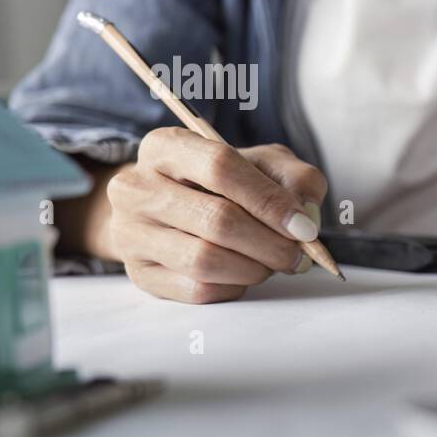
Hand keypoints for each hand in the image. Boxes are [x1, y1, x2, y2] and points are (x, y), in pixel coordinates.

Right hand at [104, 128, 326, 302]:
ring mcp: (131, 233)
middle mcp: (137, 187)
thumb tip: (305, 215)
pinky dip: (234, 286)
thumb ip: (294, 178)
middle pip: (217, 220)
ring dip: (254, 268)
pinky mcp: (140, 273)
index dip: (270, 201)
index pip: (221, 167)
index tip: (304, 227)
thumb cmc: (223, 185)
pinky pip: (197, 289)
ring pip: (205, 260)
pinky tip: (242, 274)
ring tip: (270, 263)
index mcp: (167, 147)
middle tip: (297, 255)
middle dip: (271, 244)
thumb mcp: (263, 164)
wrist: (171, 211)